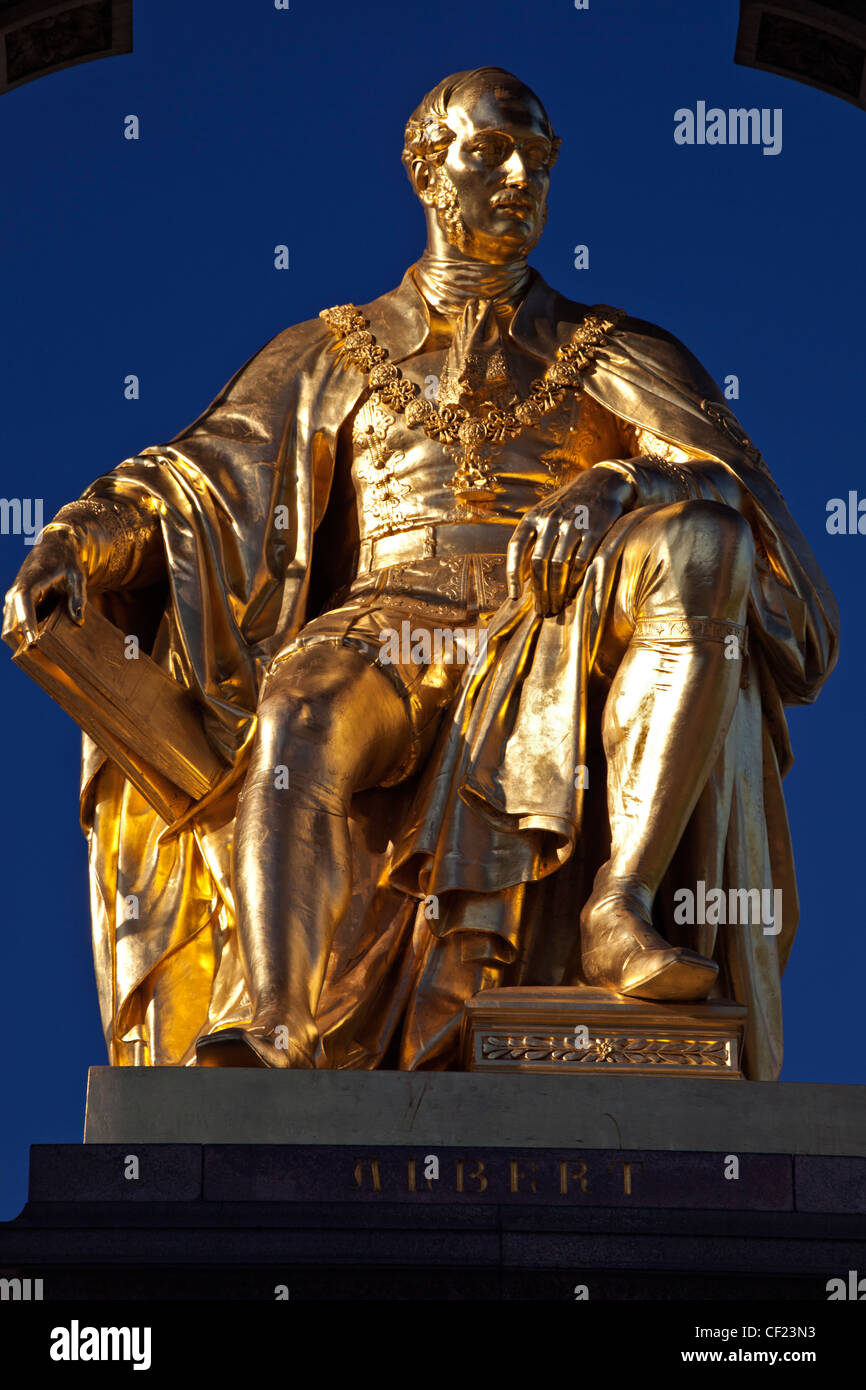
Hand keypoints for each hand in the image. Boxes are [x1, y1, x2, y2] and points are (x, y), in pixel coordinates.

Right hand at [2, 528, 86, 651]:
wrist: (55, 546)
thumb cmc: (67, 561)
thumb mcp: (78, 576)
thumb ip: (78, 597)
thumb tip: (78, 620)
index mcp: (29, 582)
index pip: (22, 604)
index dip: (26, 623)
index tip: (33, 641)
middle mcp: (15, 593)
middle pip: (9, 623)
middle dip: (20, 642)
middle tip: (40, 662)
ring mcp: (13, 601)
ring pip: (9, 629)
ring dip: (20, 644)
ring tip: (40, 663)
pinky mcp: (17, 607)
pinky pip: (16, 627)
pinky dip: (23, 639)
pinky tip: (39, 653)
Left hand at [507, 466, 636, 615]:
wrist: (601, 484)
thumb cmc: (567, 507)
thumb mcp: (543, 515)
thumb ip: (532, 541)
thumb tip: (521, 579)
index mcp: (533, 517)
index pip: (516, 547)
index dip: (513, 575)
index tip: (515, 597)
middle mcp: (550, 519)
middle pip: (539, 563)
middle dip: (540, 591)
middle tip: (543, 610)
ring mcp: (573, 524)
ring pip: (559, 565)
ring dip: (557, 591)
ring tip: (557, 606)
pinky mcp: (594, 530)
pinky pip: (581, 562)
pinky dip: (576, 581)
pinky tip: (573, 593)